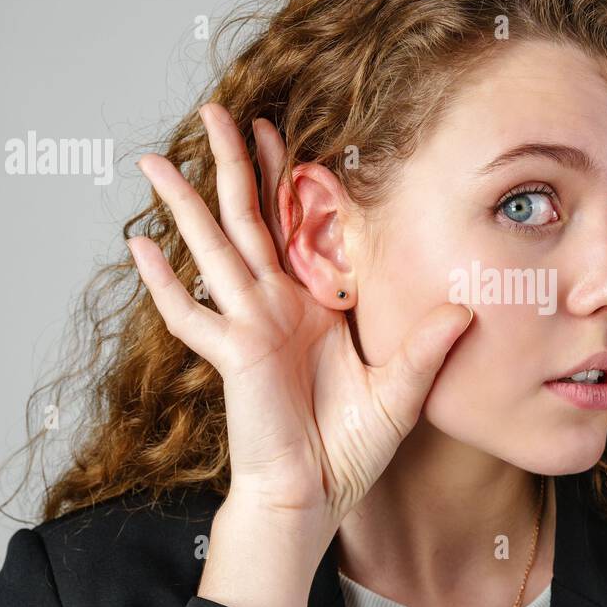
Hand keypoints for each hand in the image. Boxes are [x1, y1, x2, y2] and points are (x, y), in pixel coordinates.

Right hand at [126, 102, 472, 533]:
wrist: (313, 496)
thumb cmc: (348, 448)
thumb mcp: (401, 389)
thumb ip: (428, 347)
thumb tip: (467, 309)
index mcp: (311, 305)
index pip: (294, 225)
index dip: (284, 177)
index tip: (278, 129)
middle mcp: (274, 306)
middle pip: (248, 218)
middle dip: (232, 164)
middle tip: (216, 110)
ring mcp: (248, 326)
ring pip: (213, 250)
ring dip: (185, 206)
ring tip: (155, 162)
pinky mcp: (231, 355)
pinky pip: (190, 314)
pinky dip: (165, 284)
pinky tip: (139, 248)